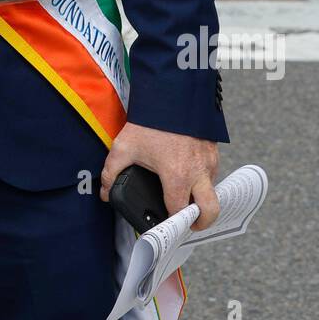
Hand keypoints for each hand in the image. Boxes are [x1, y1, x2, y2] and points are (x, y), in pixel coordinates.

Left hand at [100, 122, 219, 230]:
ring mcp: (209, 161)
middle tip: (187, 223)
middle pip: (210, 210)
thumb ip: (111, 173)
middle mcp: (198, 172)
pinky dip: (202, 180)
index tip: (166, 226)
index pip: (180, 212)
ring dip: (201, 198)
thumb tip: (105, 192)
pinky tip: (186, 174)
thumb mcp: (124, 147)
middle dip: (201, 222)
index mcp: (177, 176)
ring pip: (212, 191)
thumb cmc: (150, 121)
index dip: (173, 224)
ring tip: (182, 195)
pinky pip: (212, 174)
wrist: (172, 92)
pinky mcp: (213, 151)